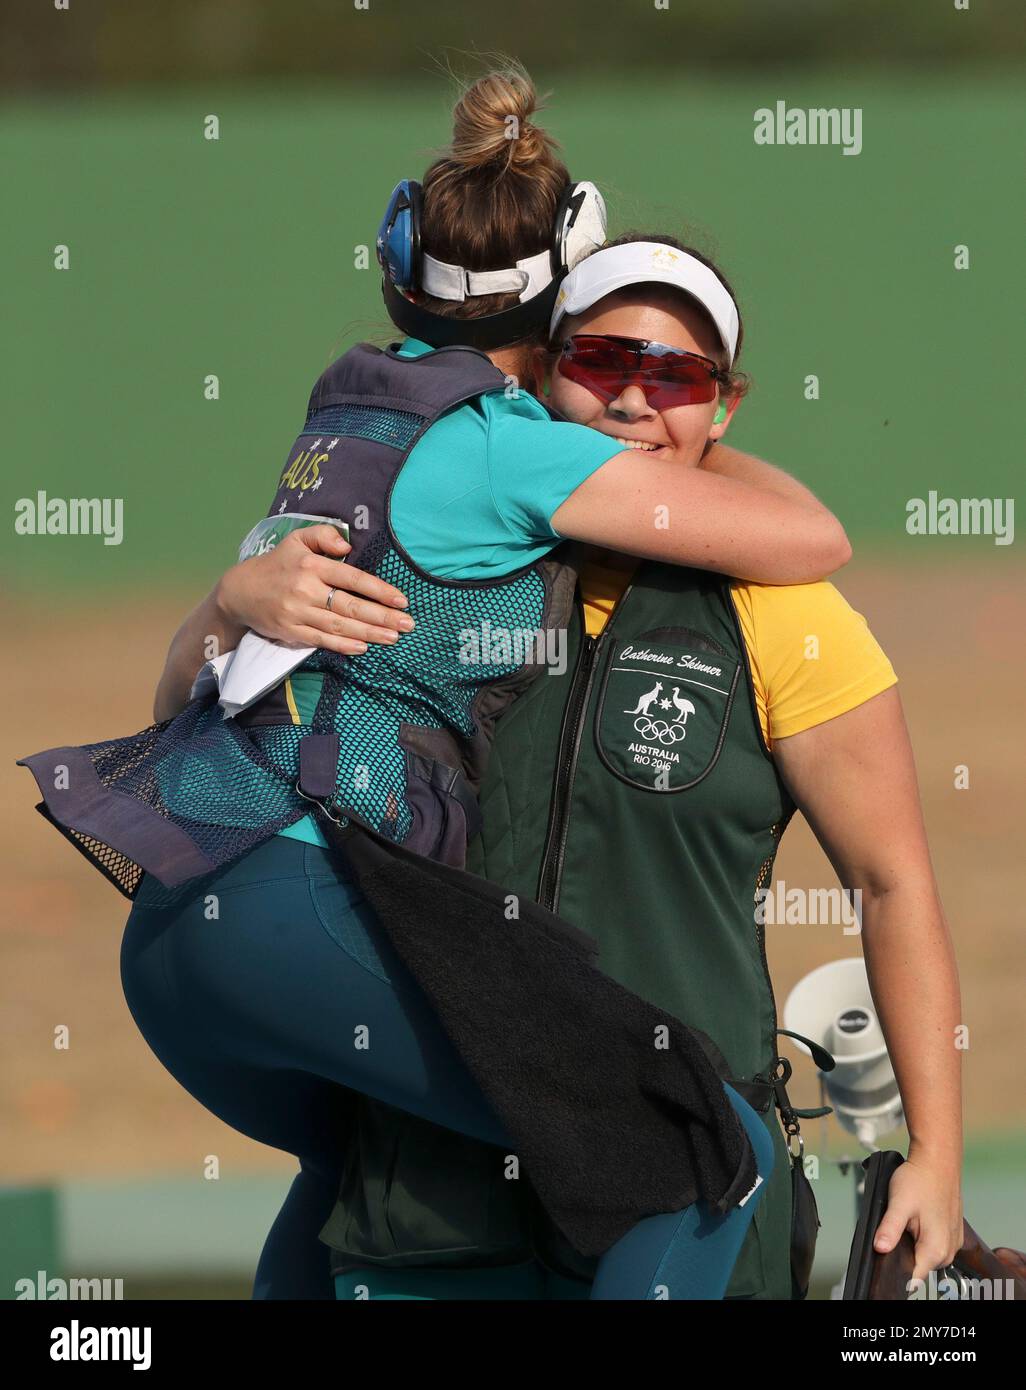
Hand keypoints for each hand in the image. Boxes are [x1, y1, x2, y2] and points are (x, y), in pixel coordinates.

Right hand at [217, 524, 413, 654]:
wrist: (239, 591)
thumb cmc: (277, 564)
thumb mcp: (296, 540)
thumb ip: (323, 535)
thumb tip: (347, 545)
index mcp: (311, 566)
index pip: (352, 578)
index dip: (378, 590)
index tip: (401, 600)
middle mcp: (306, 590)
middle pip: (350, 606)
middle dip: (382, 617)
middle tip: (408, 625)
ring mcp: (298, 613)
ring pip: (339, 626)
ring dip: (369, 633)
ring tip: (394, 638)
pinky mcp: (290, 631)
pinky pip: (321, 641)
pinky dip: (343, 646)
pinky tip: (363, 648)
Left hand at [873, 1151, 963, 1283]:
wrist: (938, 1160)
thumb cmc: (920, 1178)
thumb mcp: (899, 1203)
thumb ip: (889, 1229)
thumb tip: (880, 1249)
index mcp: (936, 1249)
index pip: (913, 1278)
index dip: (896, 1271)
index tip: (886, 1254)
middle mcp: (948, 1250)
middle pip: (919, 1267)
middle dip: (903, 1254)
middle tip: (895, 1229)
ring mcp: (953, 1242)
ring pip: (926, 1256)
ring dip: (914, 1245)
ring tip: (907, 1220)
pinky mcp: (953, 1233)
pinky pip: (935, 1245)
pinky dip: (923, 1237)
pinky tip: (917, 1219)